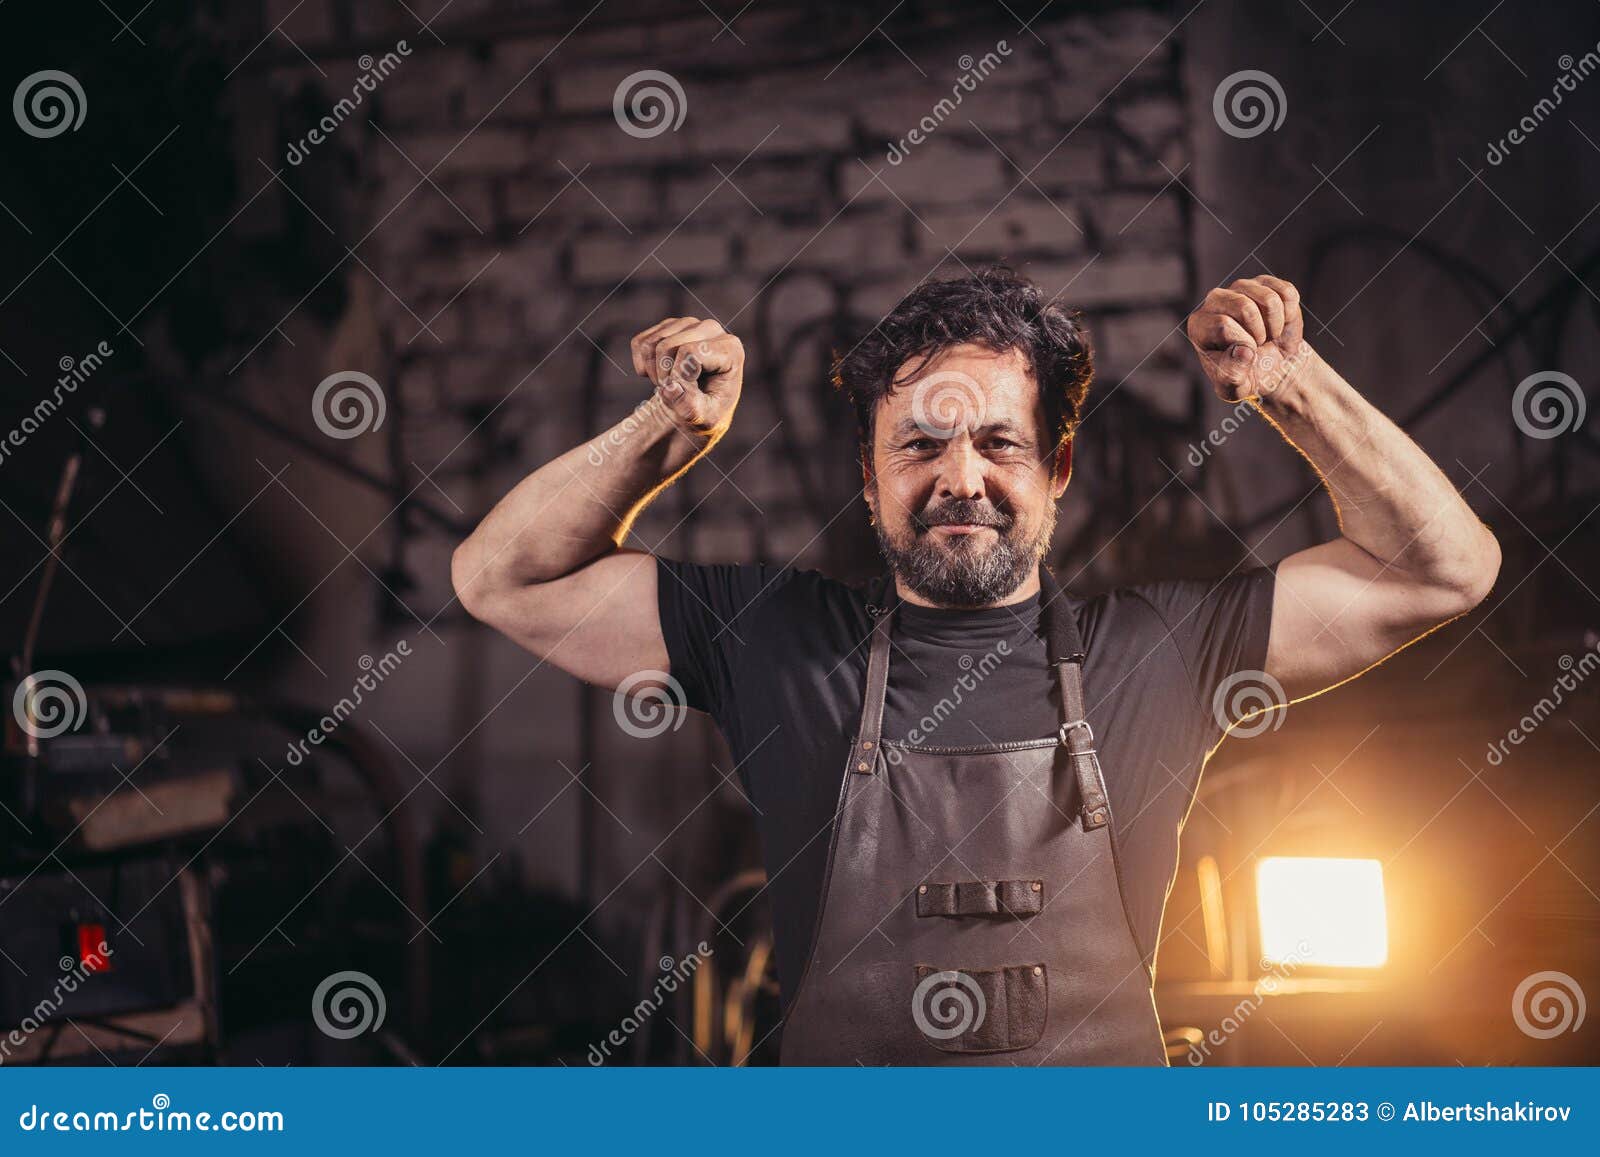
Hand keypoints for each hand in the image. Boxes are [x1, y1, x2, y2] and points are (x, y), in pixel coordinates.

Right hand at [629, 316, 742, 435]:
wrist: (696, 407)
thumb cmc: (706, 412)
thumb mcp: (704, 418)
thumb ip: (690, 407)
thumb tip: (670, 387)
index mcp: (730, 348)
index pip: (690, 352)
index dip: (680, 376)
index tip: (688, 393)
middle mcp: (712, 329)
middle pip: (668, 346)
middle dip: (664, 375)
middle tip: (674, 392)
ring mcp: (689, 324)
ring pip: (652, 344)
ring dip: (653, 372)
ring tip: (669, 385)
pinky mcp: (669, 326)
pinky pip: (640, 342)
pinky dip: (642, 365)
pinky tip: (659, 376)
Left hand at [1185, 275, 1313, 402]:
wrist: (1270, 367)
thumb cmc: (1244, 375)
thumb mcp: (1232, 387)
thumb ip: (1232, 375)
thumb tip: (1244, 351)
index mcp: (1199, 325)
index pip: (1224, 326)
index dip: (1244, 344)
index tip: (1246, 355)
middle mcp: (1214, 300)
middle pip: (1244, 307)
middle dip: (1259, 333)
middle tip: (1259, 344)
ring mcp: (1240, 288)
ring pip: (1268, 299)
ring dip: (1275, 324)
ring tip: (1268, 335)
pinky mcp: (1265, 283)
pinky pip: (1286, 293)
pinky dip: (1290, 314)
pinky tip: (1278, 323)